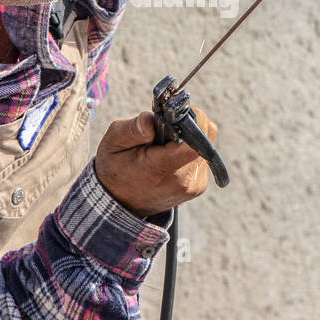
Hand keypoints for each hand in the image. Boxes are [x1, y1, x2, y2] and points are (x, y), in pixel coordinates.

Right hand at [93, 106, 219, 218]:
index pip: (194, 143)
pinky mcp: (198, 187)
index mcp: (161, 169)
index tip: (174, 115)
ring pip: (206, 146)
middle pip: (204, 138)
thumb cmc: (116, 168)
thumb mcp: (114, 142)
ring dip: (188, 138)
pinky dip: (190, 150)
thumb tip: (153, 119)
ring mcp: (193, 186)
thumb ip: (133, 128)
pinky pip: (203, 158)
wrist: (121, 203)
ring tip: (164, 146)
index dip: (191, 120)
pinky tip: (170, 156)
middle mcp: (183, 180)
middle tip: (164, 129)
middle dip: (187, 125)